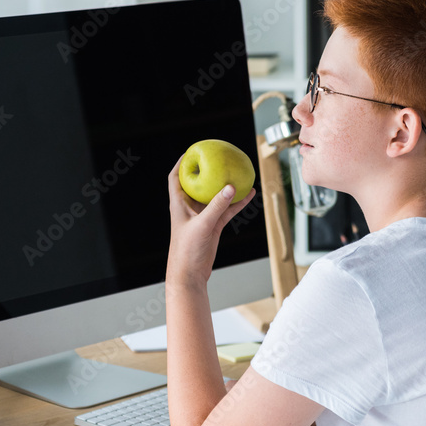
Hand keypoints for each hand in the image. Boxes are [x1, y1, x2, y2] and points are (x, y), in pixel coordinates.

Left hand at [166, 156, 255, 289]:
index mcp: (179, 204)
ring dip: (226, 187)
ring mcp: (202, 216)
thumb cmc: (187, 250)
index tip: (191, 151)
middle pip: (198, 183)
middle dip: (208, 171)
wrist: (190, 274)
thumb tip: (231, 187)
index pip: (175, 178)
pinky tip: (250, 195)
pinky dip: (237, 203)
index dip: (181, 164)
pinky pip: (227, 210)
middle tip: (219, 157)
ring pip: (216, 196)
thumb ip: (217, 206)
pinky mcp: (213, 225)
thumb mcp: (202, 225)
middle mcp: (190, 208)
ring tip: (240, 174)